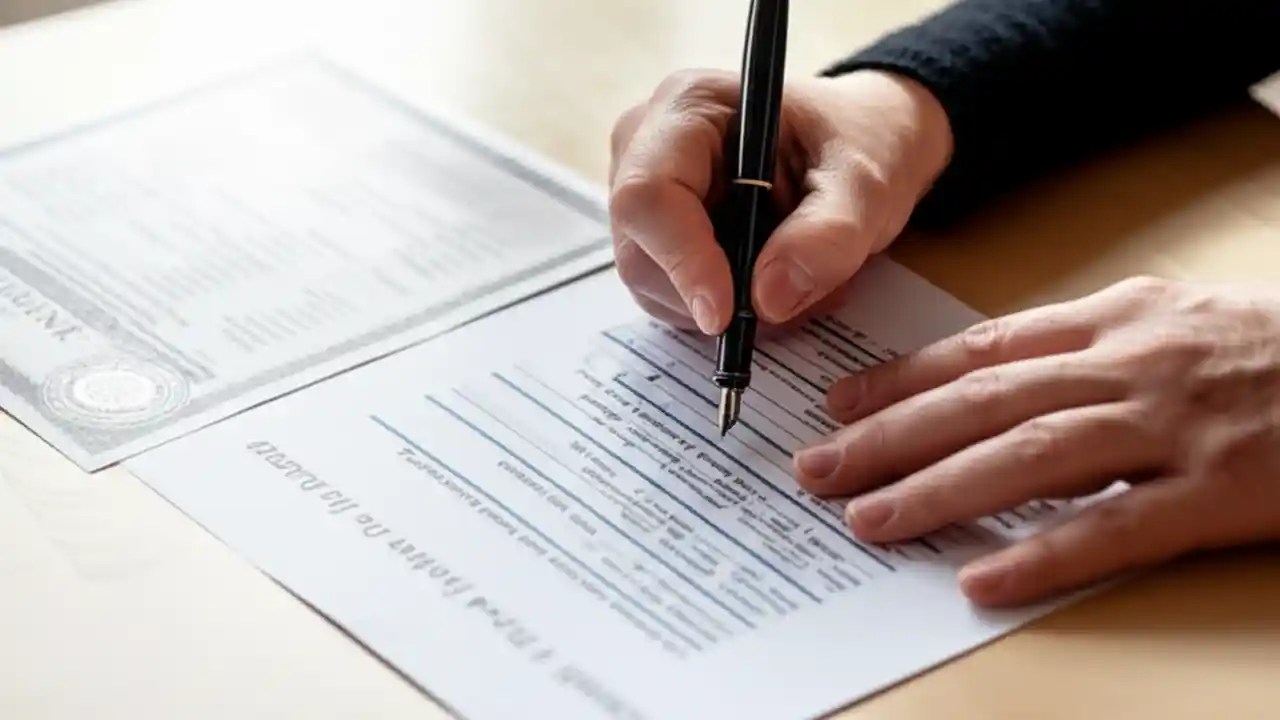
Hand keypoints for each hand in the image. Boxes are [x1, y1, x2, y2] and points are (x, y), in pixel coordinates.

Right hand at [608, 69, 951, 333]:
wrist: (860, 149)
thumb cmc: (858, 143)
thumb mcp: (865, 181)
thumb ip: (828, 234)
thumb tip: (769, 299)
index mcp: (689, 106)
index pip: (649, 195)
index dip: (681, 259)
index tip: (726, 313)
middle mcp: (647, 147)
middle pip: (640, 249)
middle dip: (713, 292)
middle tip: (794, 299)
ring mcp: (647, 197)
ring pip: (652, 285)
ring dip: (726, 307)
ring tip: (800, 283)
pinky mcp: (657, 239)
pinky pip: (670, 298)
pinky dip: (725, 309)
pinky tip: (775, 284)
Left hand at [794, 276, 1279, 606]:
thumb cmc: (1266, 346)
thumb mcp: (1169, 316)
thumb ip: (1082, 338)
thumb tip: (988, 367)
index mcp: (1116, 320)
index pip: (983, 350)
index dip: (903, 379)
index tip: (840, 405)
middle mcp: (1131, 365)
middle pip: (985, 402)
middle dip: (892, 438)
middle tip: (816, 470)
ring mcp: (1174, 427)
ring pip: (1032, 455)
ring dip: (940, 489)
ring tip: (869, 520)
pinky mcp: (1221, 491)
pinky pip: (1117, 528)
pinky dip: (1044, 553)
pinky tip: (982, 578)